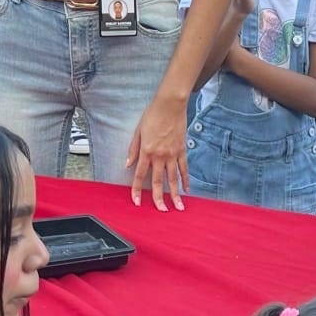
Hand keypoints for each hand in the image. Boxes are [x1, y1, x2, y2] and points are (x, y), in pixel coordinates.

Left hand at [127, 90, 189, 210]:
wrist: (170, 105)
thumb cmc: (152, 115)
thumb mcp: (138, 131)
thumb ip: (133, 150)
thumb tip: (128, 165)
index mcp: (146, 151)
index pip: (140, 175)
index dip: (137, 190)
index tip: (137, 202)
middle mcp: (160, 155)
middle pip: (158, 182)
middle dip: (159, 198)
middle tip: (161, 211)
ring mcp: (172, 154)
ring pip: (173, 179)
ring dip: (175, 194)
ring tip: (178, 207)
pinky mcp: (182, 150)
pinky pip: (184, 168)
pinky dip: (185, 179)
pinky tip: (187, 189)